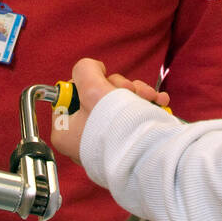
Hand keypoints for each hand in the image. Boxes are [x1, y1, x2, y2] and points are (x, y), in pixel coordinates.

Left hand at [50, 57, 168, 163]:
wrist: (149, 152)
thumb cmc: (116, 127)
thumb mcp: (92, 86)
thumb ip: (85, 69)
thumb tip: (93, 68)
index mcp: (64, 132)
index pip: (68, 97)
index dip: (85, 84)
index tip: (97, 82)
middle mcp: (82, 141)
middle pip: (95, 98)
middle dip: (118, 88)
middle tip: (128, 90)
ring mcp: (105, 143)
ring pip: (116, 104)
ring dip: (135, 94)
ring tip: (148, 97)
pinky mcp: (125, 145)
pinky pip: (130, 118)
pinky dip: (144, 107)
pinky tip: (157, 102)